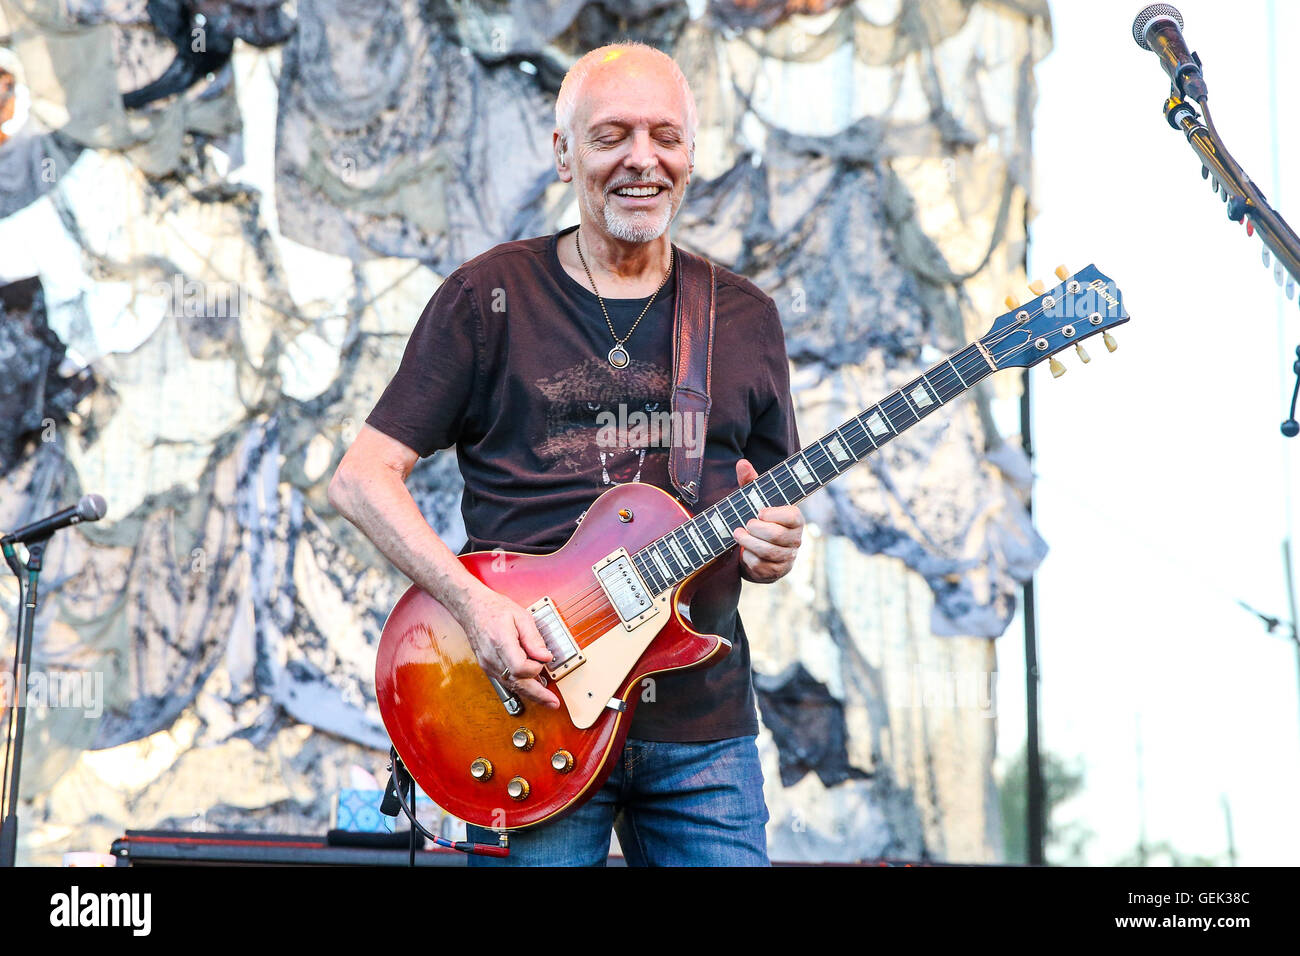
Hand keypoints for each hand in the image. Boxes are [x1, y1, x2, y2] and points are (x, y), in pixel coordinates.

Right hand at [457, 586, 559, 709]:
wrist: (472, 608)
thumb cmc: (494, 608)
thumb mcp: (520, 616)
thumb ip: (533, 638)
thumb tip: (545, 656)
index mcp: (500, 642)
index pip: (519, 667)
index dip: (535, 668)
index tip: (545, 659)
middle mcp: (492, 658)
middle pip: (516, 683)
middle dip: (537, 695)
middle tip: (553, 703)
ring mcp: (488, 665)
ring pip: (512, 686)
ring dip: (530, 694)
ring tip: (547, 699)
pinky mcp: (488, 667)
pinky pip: (506, 681)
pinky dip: (520, 685)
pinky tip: (532, 686)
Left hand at [732, 458, 804, 583]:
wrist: (755, 551)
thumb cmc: (758, 520)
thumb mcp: (753, 501)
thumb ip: (750, 483)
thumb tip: (742, 463)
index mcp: (795, 519)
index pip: (792, 515)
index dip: (774, 514)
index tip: (759, 512)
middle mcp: (795, 539)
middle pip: (777, 535)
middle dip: (756, 529)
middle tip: (745, 524)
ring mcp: (788, 557)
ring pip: (769, 552)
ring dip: (749, 543)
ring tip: (737, 534)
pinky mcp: (776, 572)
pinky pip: (762, 567)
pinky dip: (748, 558)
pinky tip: (743, 552)